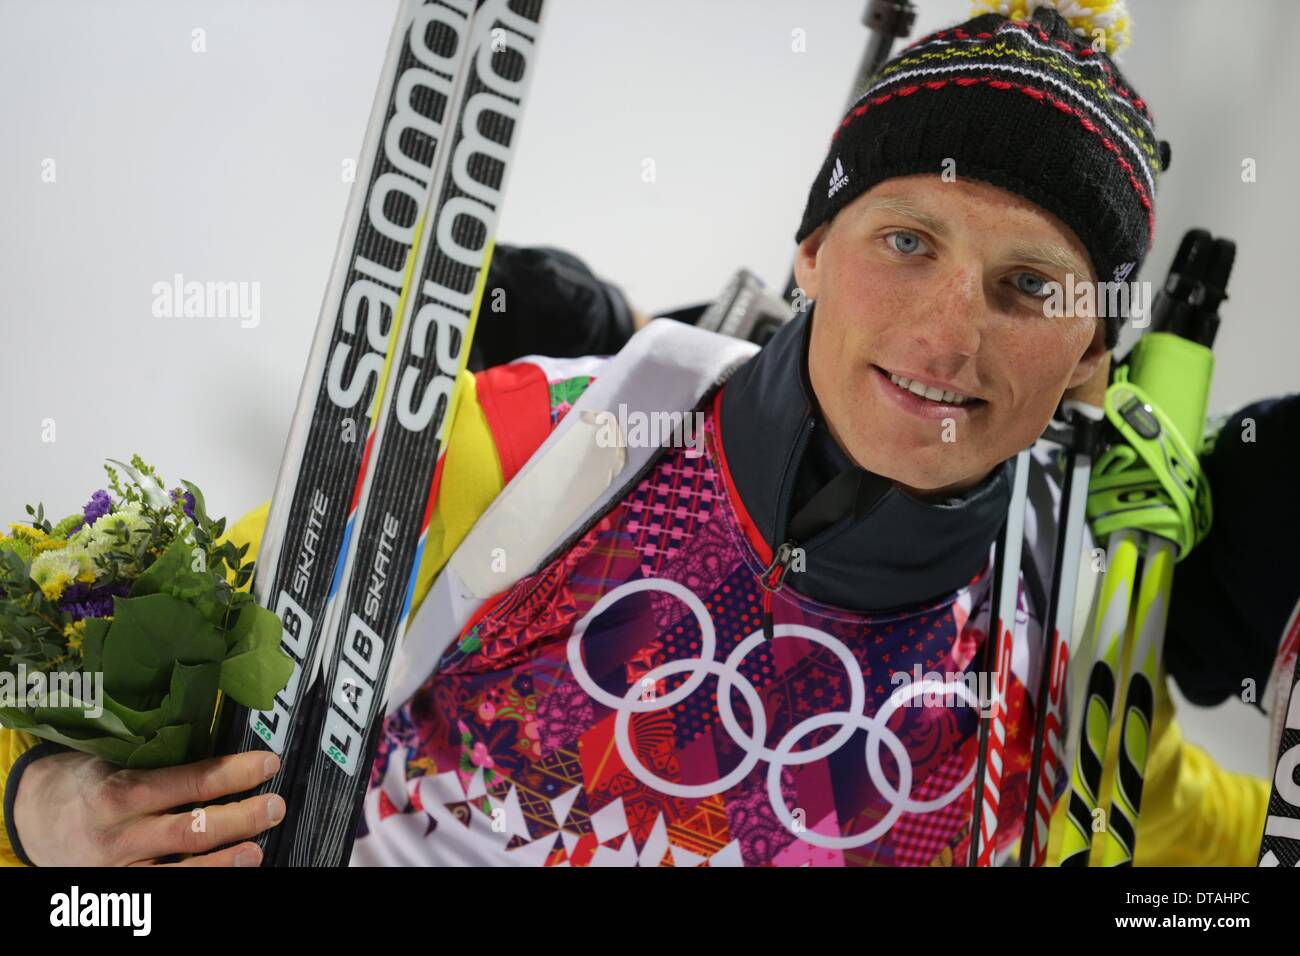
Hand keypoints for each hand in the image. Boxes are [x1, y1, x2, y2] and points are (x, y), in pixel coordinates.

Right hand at [12, 749, 284, 865]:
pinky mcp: (123, 890)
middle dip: (242, 818)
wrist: (35, 819)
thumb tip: (218, 736)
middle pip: (192, 830)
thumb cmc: (84, 780)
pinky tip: (229, 869)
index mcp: (118, 793)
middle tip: (274, 806)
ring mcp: (121, 868)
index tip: (267, 763)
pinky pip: (168, 887)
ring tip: (258, 849)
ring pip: (184, 869)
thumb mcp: (111, 758)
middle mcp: (119, 835)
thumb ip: (156, 755)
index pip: (188, 782)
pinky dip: (203, 877)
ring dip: (227, 859)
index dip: (233, 773)